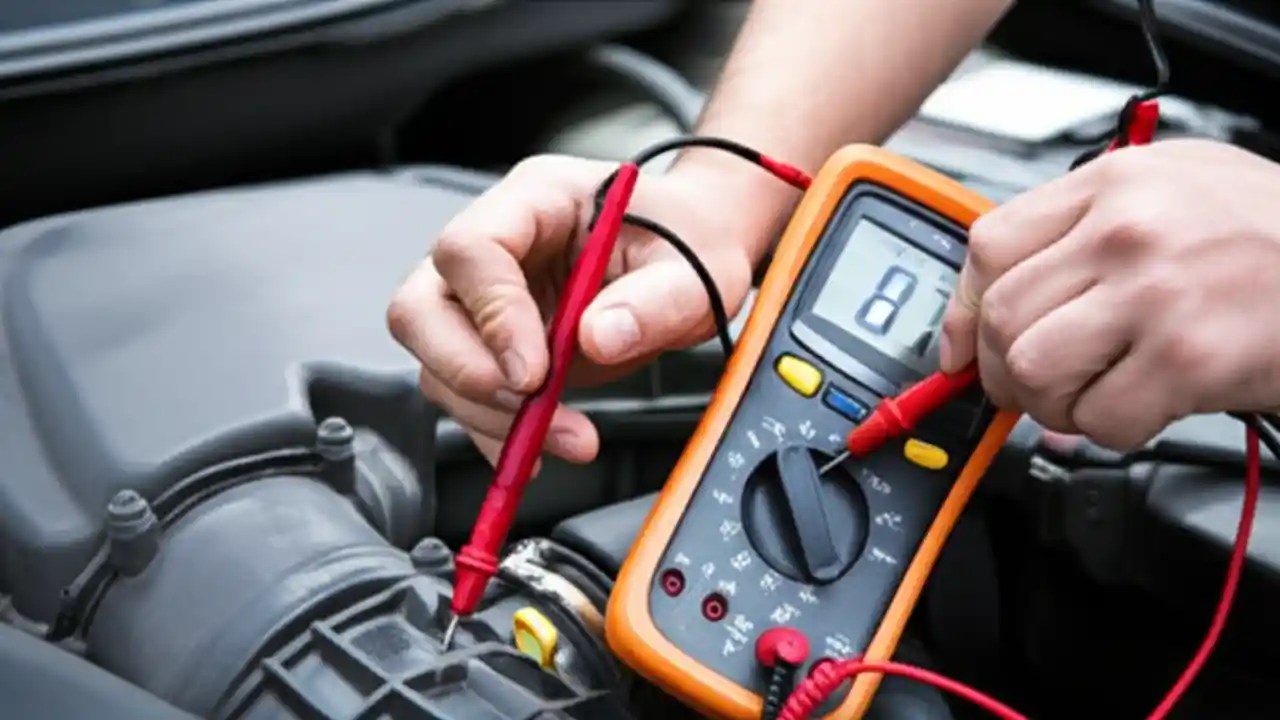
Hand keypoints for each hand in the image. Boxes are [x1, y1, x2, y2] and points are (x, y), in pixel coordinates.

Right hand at [388, 154, 783, 465]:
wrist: (699, 254)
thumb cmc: (692, 241)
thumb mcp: (699, 268)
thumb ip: (655, 300)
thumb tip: (598, 338)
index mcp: (536, 198)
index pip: (471, 250)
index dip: (493, 316)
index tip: (536, 374)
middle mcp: (497, 242)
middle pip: (422, 306)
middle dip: (466, 370)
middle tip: (529, 407)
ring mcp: (488, 295)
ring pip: (436, 359)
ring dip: (488, 413)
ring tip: (569, 438)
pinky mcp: (496, 343)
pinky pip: (465, 393)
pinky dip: (494, 431)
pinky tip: (541, 448)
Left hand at [940, 139, 1279, 448]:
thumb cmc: (1269, 233)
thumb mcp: (1166, 194)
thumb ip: (1073, 238)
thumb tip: (985, 319)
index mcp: (1111, 184)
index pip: (987, 248)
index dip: (962, 311)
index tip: (960, 348)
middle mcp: (1125, 232)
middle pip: (1000, 318)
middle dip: (1003, 371)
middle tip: (1034, 384)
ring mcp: (1156, 295)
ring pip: (1031, 371)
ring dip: (1047, 404)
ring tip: (1087, 396)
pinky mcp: (1188, 359)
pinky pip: (1095, 419)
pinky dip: (1105, 429)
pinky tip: (1140, 406)